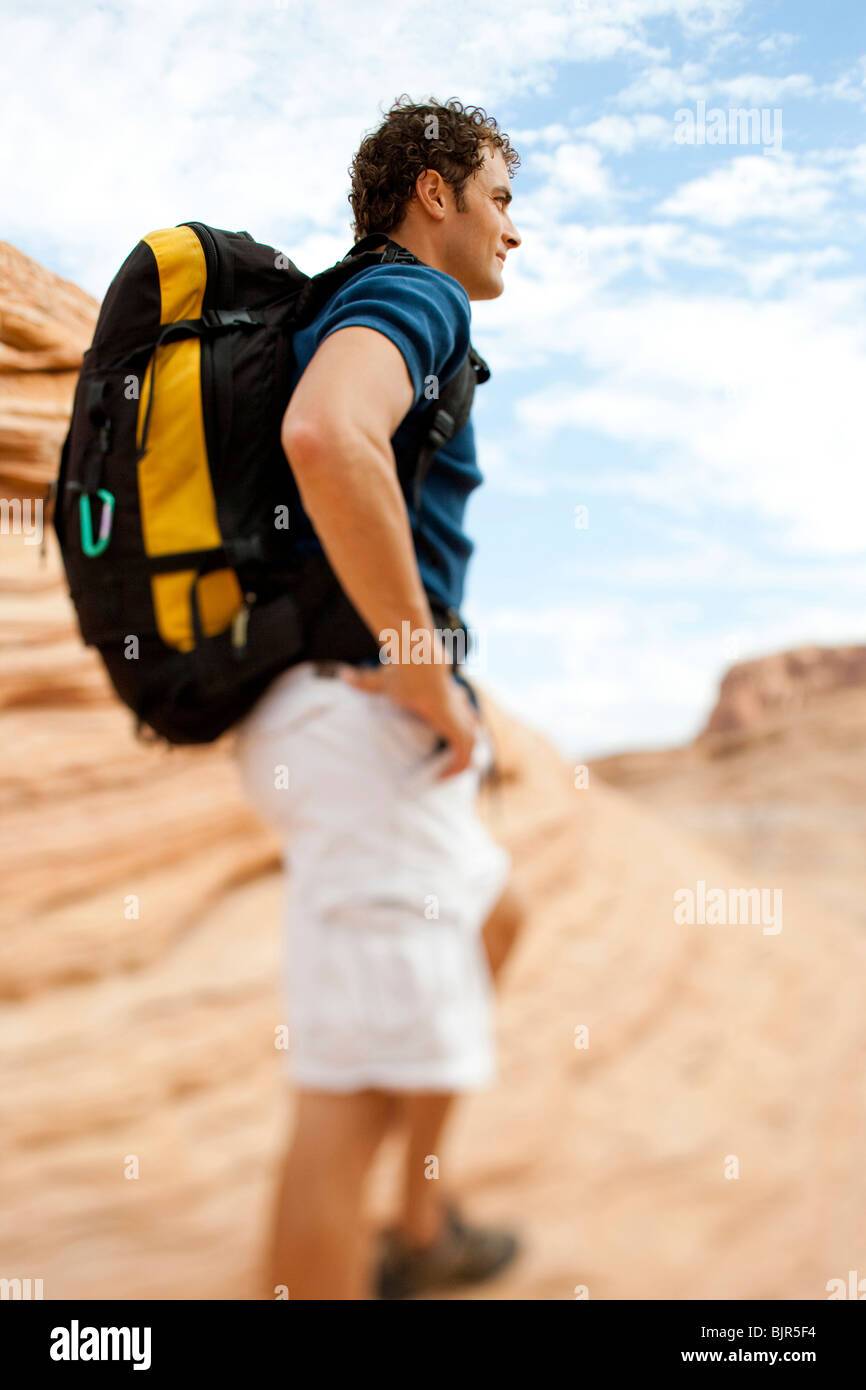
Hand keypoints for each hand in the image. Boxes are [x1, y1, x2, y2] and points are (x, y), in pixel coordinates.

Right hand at [337, 658, 480, 778]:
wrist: (419, 667)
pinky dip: (455, 770)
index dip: (451, 736)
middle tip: (438, 771)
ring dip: (456, 767)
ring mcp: (463, 722)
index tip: (437, 752)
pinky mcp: (460, 731)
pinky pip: (464, 758)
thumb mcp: (384, 679)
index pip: (459, 721)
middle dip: (457, 756)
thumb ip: (366, 680)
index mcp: (449, 699)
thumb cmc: (404, 671)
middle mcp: (461, 710)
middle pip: (469, 738)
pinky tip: (439, 778)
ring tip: (438, 778)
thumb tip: (344, 674)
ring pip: (470, 751)